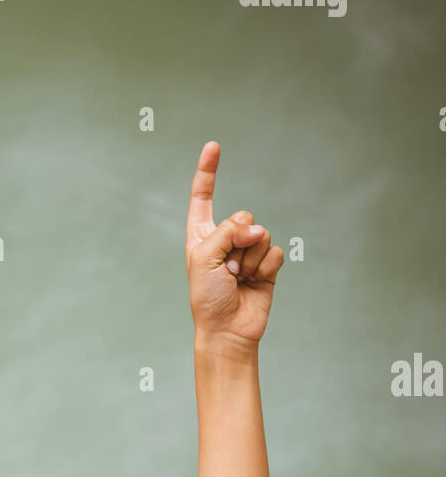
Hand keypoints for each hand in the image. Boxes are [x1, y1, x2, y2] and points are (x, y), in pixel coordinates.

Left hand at [185, 141, 283, 343]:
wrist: (227, 330)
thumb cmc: (207, 297)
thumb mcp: (205, 258)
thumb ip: (228, 232)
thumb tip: (257, 229)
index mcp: (201, 235)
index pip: (203, 196)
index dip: (208, 172)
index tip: (213, 146)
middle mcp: (224, 239)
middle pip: (243, 216)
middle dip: (238, 240)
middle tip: (227, 268)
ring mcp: (246, 252)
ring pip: (261, 235)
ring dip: (249, 259)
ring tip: (237, 279)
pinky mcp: (265, 265)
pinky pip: (274, 251)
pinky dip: (264, 268)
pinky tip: (254, 283)